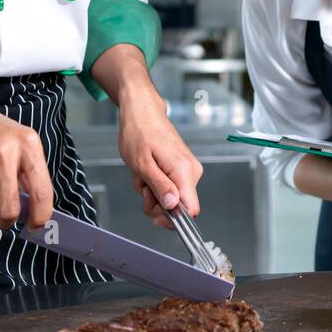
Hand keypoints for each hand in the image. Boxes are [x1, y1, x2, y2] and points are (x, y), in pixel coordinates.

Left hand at [119, 99, 203, 230]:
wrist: (142, 112)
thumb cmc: (139, 133)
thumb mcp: (142, 165)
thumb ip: (160, 187)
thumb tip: (173, 207)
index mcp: (184, 171)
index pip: (190, 210)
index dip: (172, 218)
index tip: (155, 211)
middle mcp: (191, 171)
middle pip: (178, 206)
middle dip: (155, 201)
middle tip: (142, 184)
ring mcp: (188, 170)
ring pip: (170, 197)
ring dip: (151, 190)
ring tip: (142, 172)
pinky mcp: (182, 168)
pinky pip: (169, 187)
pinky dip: (154, 183)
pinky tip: (147, 170)